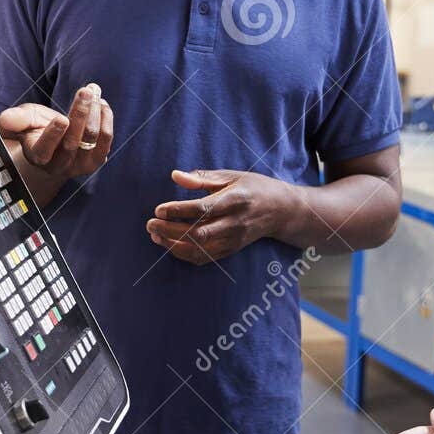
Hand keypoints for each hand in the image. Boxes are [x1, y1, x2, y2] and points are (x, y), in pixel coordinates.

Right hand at [0, 84, 112, 181]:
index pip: (45, 150)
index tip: (61, 118)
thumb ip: (17, 118)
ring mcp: (80, 166)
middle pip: (72, 142)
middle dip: (80, 114)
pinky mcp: (96, 160)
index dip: (53, 135)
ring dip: (95, 112)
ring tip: (93, 93)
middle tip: (86, 91)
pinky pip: (106, 140)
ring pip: (91, 139)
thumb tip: (5, 118)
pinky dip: (106, 119)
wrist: (58, 142)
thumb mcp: (26, 119)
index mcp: (38, 156)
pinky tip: (101, 104)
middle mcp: (59, 166)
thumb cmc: (38, 127)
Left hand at [146, 168, 298, 264]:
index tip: (159, 209)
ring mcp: (233, 240)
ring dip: (173, 245)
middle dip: (170, 230)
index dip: (178, 210)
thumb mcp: (232, 176)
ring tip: (155, 234)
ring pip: (199, 250)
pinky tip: (169, 243)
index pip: (202, 209)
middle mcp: (235, 223)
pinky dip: (183, 254)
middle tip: (150, 223)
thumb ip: (202, 178)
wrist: (283, 211)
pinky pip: (203, 258)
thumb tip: (175, 176)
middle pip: (198, 233)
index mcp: (235, 200)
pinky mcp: (231, 250)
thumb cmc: (254, 188)